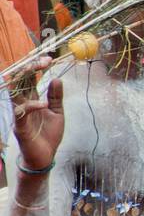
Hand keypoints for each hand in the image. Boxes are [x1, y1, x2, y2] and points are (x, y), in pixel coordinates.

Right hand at [11, 57, 62, 173]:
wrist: (45, 157)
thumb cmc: (48, 135)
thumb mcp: (57, 112)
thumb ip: (55, 97)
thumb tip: (56, 78)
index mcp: (32, 99)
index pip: (30, 79)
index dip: (36, 67)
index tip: (48, 59)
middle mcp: (23, 104)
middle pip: (20, 82)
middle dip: (30, 68)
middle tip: (44, 60)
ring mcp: (20, 115)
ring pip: (15, 93)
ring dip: (25, 80)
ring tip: (37, 69)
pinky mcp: (20, 127)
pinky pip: (21, 114)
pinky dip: (31, 106)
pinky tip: (43, 104)